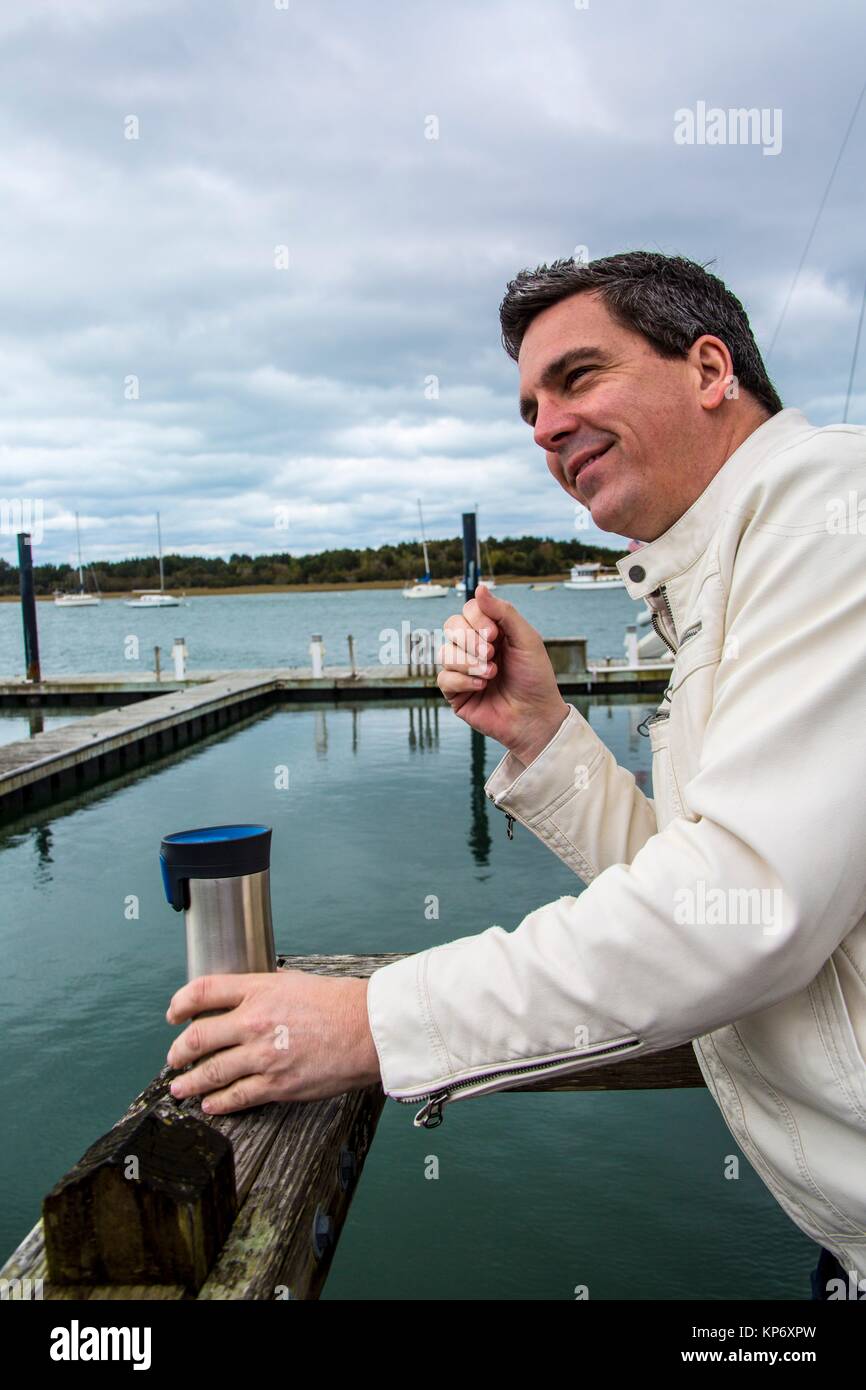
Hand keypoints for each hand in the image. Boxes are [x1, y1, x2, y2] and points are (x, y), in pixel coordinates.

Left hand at [165, 971, 380, 1114]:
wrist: (368, 1030)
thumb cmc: (339, 1004)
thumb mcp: (295, 982)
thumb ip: (265, 988)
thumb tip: (245, 994)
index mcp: (259, 990)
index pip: (203, 991)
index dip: (180, 1003)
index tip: (174, 1014)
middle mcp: (254, 1021)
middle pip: (197, 1037)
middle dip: (178, 1051)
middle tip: (173, 1057)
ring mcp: (263, 1055)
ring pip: (211, 1072)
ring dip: (190, 1082)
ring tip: (181, 1086)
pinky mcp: (276, 1084)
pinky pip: (236, 1096)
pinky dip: (218, 1103)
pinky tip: (211, 1104)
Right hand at [436, 583, 568, 764]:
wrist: (536, 716)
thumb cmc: (535, 678)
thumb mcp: (526, 639)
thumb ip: (503, 612)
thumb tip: (479, 587)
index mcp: (491, 632)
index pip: (468, 610)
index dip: (476, 618)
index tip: (495, 634)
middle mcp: (474, 648)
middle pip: (451, 626)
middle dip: (470, 640)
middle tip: (492, 654)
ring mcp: (463, 670)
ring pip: (445, 652)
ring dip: (469, 662)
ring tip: (491, 674)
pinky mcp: (455, 692)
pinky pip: (444, 677)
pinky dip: (463, 680)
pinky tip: (482, 687)